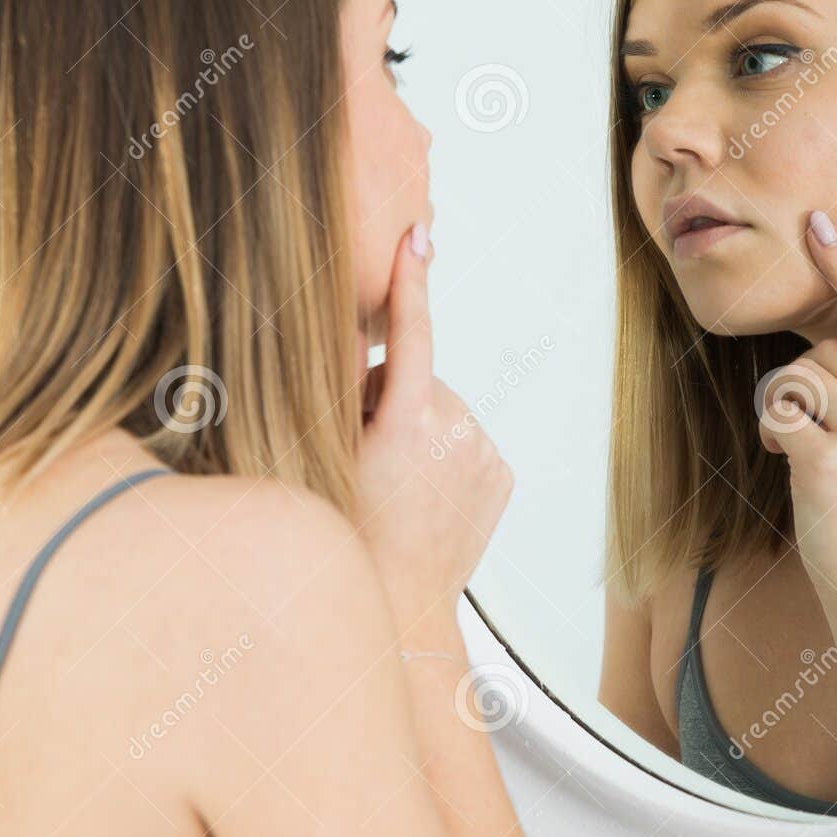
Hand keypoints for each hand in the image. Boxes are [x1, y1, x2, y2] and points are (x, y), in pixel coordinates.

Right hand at [353, 222, 512, 628]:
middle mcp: (457, 428)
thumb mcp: (333, 459)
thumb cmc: (354, 533)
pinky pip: (468, 444)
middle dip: (391, 405)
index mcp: (409, 419)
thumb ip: (348, 402)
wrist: (404, 600)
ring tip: (401, 487)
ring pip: (443, 414)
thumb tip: (370, 361)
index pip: (410, 333)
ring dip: (420, 433)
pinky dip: (449, 458)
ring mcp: (486, 452)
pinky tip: (430, 495)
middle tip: (372, 460)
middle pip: (416, 383)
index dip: (411, 281)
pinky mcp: (503, 473)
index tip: (419, 236)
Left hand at [757, 209, 836, 629]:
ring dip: (783, 409)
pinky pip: (779, 409)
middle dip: (802, 386)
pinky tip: (787, 458)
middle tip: (809, 435)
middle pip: (825, 351)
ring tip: (798, 450)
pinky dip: (772, 429)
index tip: (816, 223)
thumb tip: (819, 337)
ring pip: (798, 377)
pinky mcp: (832, 457)